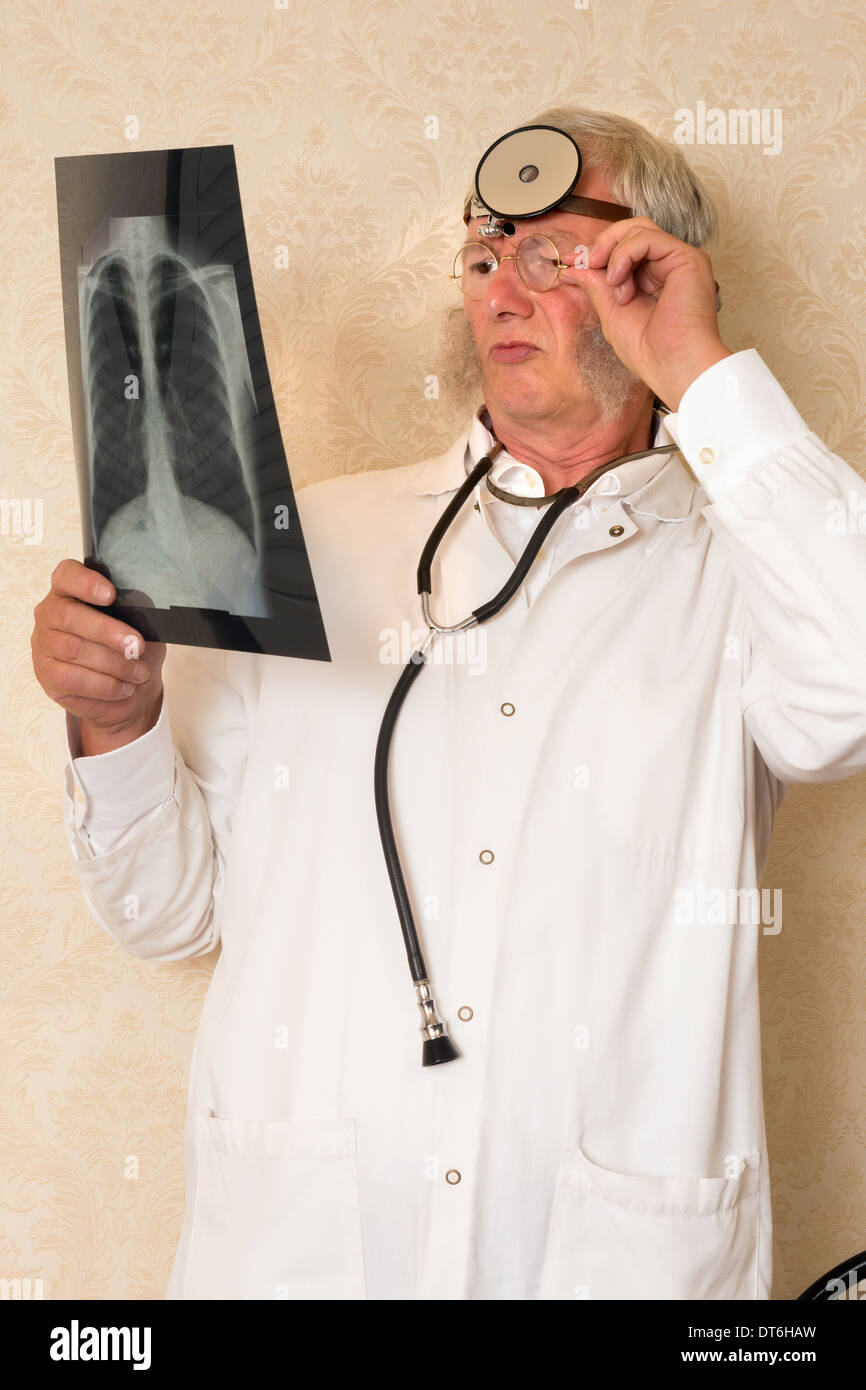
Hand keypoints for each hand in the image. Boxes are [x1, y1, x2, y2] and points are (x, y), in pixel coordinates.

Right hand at [32, 560, 165, 752]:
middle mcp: (50, 614)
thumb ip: (134, 613)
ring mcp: (44, 644)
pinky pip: (73, 679)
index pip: (67, 576)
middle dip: (107, 631)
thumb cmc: (130, 648)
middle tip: (136, 646)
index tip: (111, 594)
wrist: (129, 688)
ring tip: (139, 672)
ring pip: (73, 650)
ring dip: (113, 663)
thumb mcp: (139, 625)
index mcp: (70, 591)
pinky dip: (104, 685)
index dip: (85, 582)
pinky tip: (124, 687)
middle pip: (70, 616)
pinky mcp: (47, 674)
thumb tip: (144, 614)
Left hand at [563, 218, 731, 410]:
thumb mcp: (611, 311)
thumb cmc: (648, 351)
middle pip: (632, 230)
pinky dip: (625, 253)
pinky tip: (618, 279)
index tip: (571, 262)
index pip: (624, 248)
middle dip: (603, 244)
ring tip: (611, 282)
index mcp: (653, 279)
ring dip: (614, 252)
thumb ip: (595, 284)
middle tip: (586, 264)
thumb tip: (574, 266)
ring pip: (639, 228)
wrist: (671, 366)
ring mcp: (679, 260)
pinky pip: (647, 237)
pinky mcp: (688, 258)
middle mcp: (668, 266)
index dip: (597, 251)